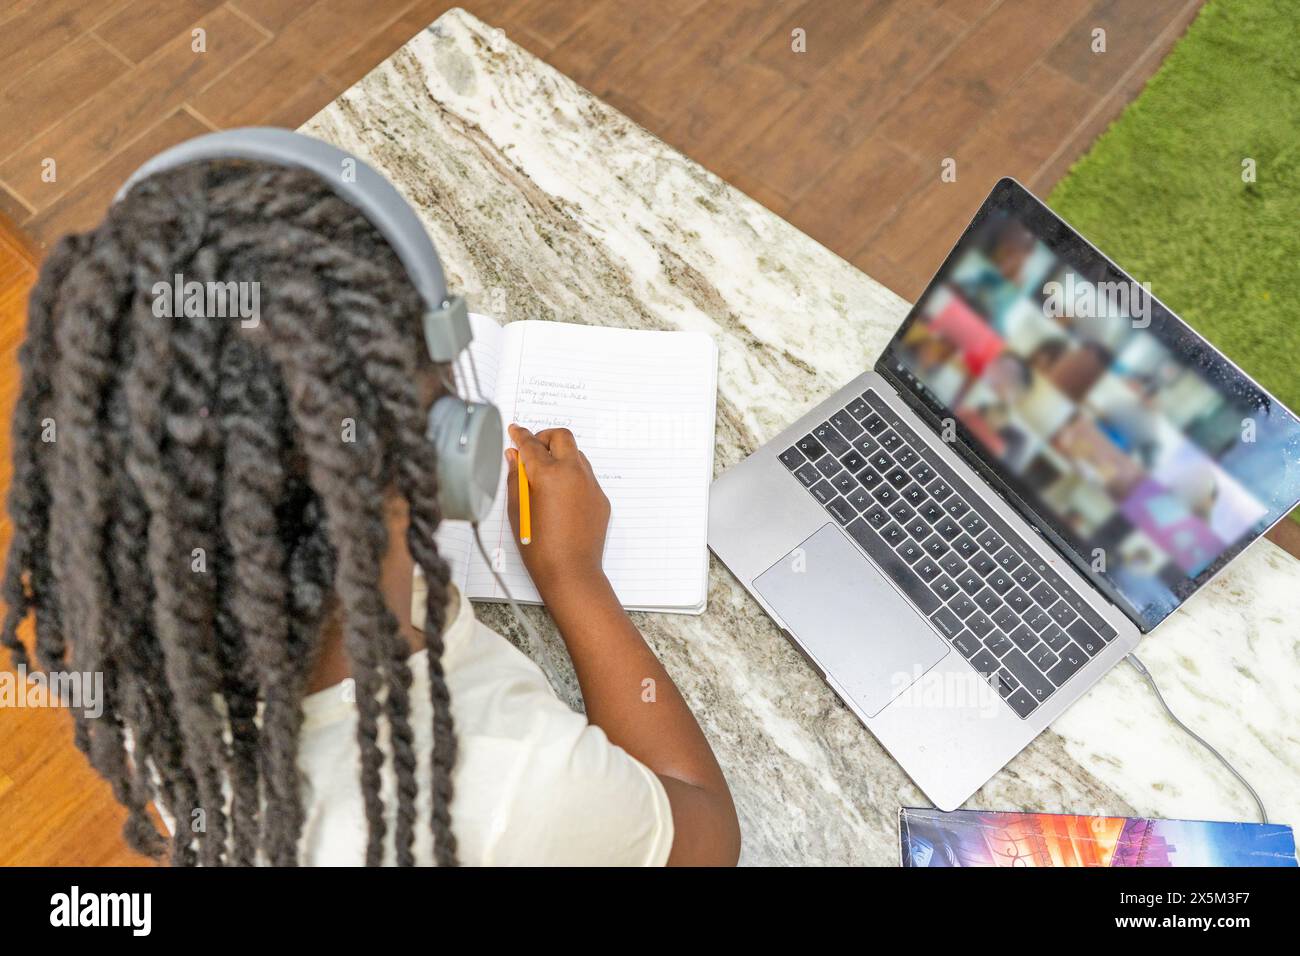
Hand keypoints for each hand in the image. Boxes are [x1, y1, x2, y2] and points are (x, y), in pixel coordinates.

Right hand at [506, 424, 610, 598]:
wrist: (571, 572)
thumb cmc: (539, 547)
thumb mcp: (517, 510)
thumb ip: (515, 478)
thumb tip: (514, 458)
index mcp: (548, 474)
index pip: (531, 444)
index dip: (520, 435)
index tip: (515, 431)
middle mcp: (573, 473)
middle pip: (561, 437)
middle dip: (545, 437)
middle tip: (532, 450)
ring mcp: (590, 485)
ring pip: (577, 454)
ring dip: (561, 455)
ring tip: (545, 474)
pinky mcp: (600, 498)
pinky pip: (586, 476)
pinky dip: (572, 475)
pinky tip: (560, 495)